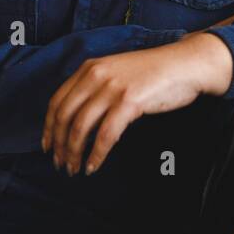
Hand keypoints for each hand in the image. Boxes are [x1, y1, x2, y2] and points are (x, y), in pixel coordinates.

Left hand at [42, 32, 232, 176]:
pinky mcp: (129, 102)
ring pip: (80, 128)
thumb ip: (96, 88)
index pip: (57, 101)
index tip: (47, 146)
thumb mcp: (117, 73)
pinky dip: (96, 154)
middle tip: (60, 164)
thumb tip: (79, 121)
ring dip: (74, 153)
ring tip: (75, 169)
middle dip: (59, 145)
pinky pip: (105, 135)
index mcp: (90, 68)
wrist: (186, 64)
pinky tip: (94, 166)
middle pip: (64, 117)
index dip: (48, 127)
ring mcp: (112, 88)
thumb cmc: (154, 73)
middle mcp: (96, 75)